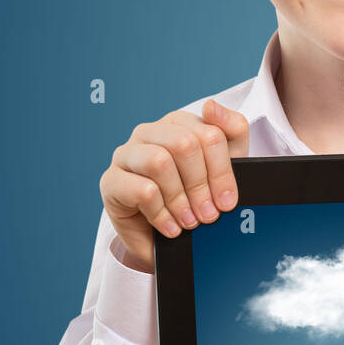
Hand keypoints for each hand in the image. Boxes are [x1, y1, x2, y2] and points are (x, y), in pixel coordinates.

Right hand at [99, 98, 248, 272]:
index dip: (222, 172)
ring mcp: (126, 154)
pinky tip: (170, 227)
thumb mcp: (229, 165)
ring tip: (189, 222)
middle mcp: (149, 132)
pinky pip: (142, 190)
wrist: (167, 238)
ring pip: (159, 162)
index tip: (227, 202)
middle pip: (184, 144)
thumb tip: (211, 106)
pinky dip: (162, 214)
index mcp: (177, 123)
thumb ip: (232, 130)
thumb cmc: (196, 196)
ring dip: (180, 199)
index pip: (209, 133)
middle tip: (208, 215)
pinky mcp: (111, 181)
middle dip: (201, 185)